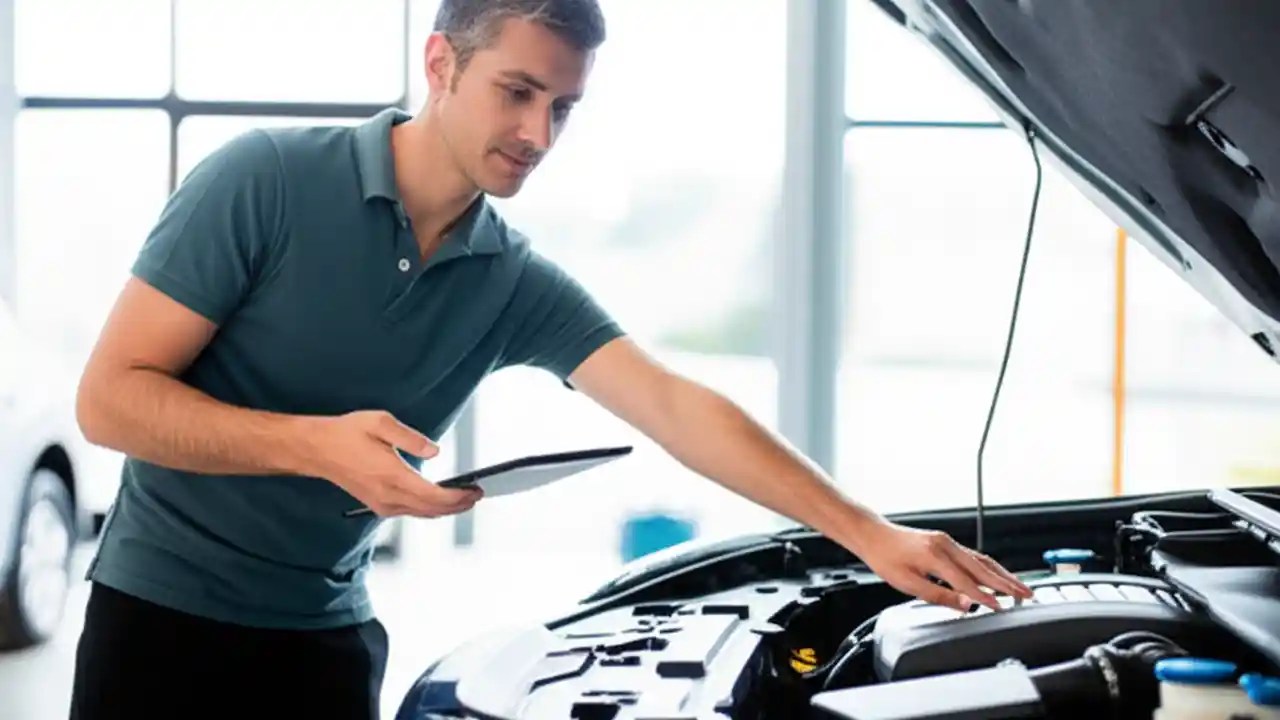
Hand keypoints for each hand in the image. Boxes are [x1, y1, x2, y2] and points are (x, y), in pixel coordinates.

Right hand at [302, 410, 481, 517]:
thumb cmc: (347, 433)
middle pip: (432, 510)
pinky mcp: (378, 505)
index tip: (475, 491)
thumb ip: (410, 437)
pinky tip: (439, 501)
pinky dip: (430, 509)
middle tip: (477, 495)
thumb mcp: (379, 422)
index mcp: (391, 476)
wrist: (317, 449)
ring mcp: (382, 504)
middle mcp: (388, 496)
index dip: (458, 497)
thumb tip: (434, 451)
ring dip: (446, 509)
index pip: (434, 495)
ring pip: (422, 514)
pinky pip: (411, 512)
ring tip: (465, 499)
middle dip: (458, 505)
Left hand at [850, 520, 1032, 611]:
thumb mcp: (907, 583)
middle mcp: (946, 545)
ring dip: (1002, 573)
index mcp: (936, 556)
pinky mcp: (946, 542)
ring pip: (982, 559)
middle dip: (1007, 583)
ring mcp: (947, 542)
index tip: (1001, 608)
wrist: (873, 536)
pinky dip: (988, 566)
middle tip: (1027, 595)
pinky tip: (995, 574)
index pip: (968, 582)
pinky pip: (973, 555)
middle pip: (983, 567)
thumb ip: (939, 595)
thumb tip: (965, 604)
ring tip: (1019, 586)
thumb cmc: (885, 559)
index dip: (986, 597)